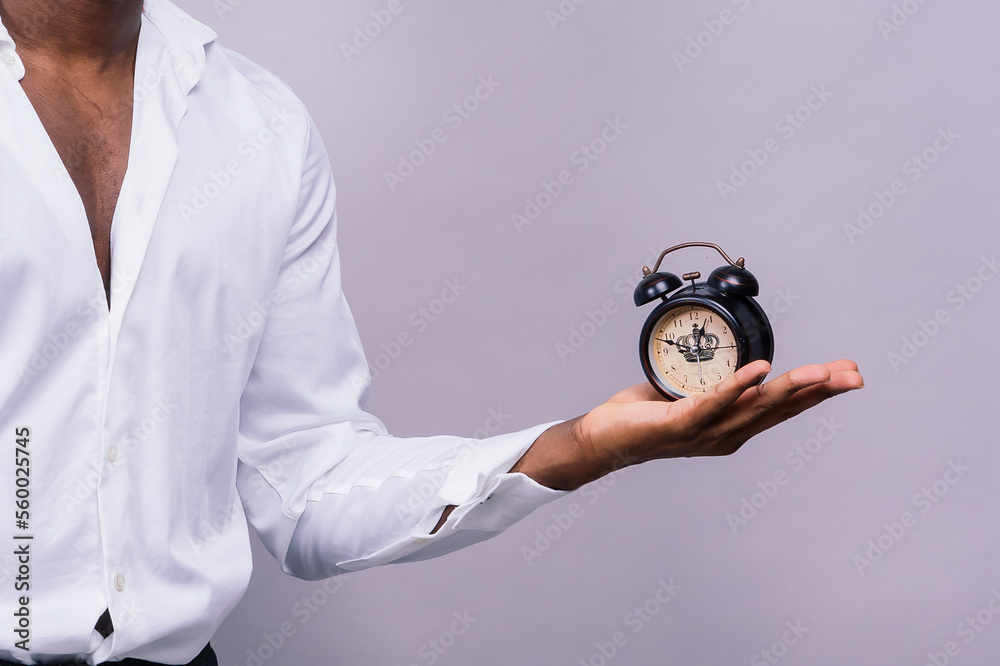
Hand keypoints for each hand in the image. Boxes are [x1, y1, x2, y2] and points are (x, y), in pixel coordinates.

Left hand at [511, 359, 863, 489]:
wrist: (602, 439)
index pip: (783, 408)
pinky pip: (712, 403)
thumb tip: (744, 363)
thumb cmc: (644, 416)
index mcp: (732, 428)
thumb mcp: (690, 394)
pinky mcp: (678, 425)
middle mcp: (725, 436)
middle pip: (780, 410)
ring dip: (789, 387)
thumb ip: (717, 383)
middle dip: (819, 391)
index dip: (817, 392)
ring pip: (755, 408)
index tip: (848, 374)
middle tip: (854, 375)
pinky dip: (737, 387)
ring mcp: (703, 434)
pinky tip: (759, 372)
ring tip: (820, 371)